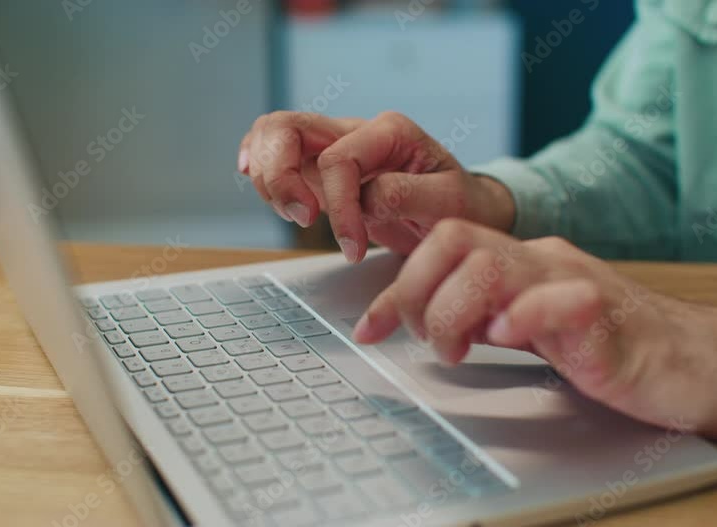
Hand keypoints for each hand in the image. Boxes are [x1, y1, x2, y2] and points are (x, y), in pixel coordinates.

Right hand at [238, 111, 515, 259]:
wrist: (463, 212)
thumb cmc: (460, 204)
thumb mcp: (448, 202)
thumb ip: (406, 195)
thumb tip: (363, 198)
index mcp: (388, 131)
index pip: (338, 159)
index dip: (339, 207)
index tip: (353, 247)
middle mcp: (354, 130)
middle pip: (287, 127)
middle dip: (281, 175)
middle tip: (302, 218)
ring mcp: (332, 146)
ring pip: (273, 135)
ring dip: (269, 177)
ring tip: (297, 215)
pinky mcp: (319, 169)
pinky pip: (274, 153)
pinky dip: (260, 167)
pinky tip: (253, 178)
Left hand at [352, 219, 716, 437]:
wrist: (699, 362)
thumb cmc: (613, 347)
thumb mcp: (528, 326)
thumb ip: (477, 314)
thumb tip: (412, 319)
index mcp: (520, 261)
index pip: (439, 245)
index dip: (396, 289)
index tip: (369, 330)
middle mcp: (542, 261)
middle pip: (452, 239)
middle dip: (420, 294)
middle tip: (436, 343)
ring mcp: (575, 283)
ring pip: (489, 265)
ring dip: (457, 311)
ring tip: (466, 350)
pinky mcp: (608, 319)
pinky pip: (560, 301)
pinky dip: (524, 317)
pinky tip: (514, 338)